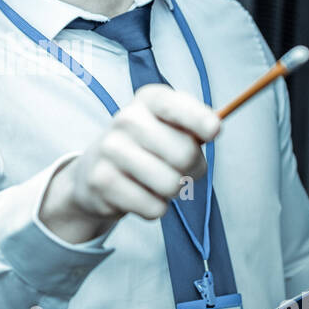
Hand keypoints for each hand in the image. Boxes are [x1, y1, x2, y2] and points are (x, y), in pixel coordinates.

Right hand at [39, 83, 217, 243]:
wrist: (95, 171)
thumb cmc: (147, 147)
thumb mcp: (170, 126)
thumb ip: (195, 125)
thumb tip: (213, 128)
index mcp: (148, 100)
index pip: (175, 105)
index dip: (200, 119)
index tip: (214, 130)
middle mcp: (126, 119)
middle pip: (185, 154)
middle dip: (193, 169)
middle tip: (181, 169)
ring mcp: (111, 149)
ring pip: (170, 185)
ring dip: (173, 191)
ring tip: (158, 182)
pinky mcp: (102, 181)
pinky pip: (153, 207)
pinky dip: (154, 208)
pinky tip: (140, 194)